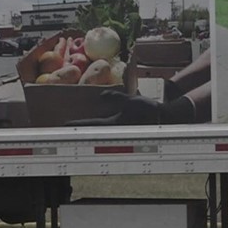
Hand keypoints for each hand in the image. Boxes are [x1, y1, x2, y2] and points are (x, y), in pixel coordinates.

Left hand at [67, 91, 189, 125]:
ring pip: (98, 131)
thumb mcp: (131, 100)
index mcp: (113, 123)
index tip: (65, 124)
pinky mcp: (122, 129)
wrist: (161, 118)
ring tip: (77, 128)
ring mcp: (118, 130)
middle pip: (92, 130)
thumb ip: (116, 98)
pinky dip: (98, 127)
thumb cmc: (147, 110)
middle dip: (79, 129)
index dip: (78, 123)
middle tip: (66, 128)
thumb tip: (102, 95)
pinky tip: (95, 125)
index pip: (91, 123)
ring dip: (88, 130)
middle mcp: (114, 129)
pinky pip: (107, 128)